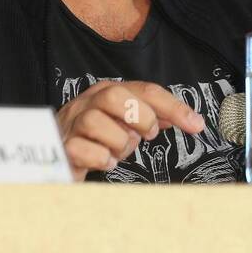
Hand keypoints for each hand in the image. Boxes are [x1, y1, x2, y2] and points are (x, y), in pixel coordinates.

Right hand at [56, 80, 204, 180]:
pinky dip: (100, 159)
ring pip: (96, 122)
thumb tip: (187, 118)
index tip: (196, 125)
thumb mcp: (125, 124)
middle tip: (146, 136)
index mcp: (108, 93)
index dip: (173, 107)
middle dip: (139, 117)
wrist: (54, 155)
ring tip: (117, 152)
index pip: (145, 90)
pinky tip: (104, 162)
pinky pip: (82, 149)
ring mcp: (72, 124)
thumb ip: (150, 117)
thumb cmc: (95, 139)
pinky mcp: (62, 148)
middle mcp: (88, 103)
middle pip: (115, 94)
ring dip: (117, 142)